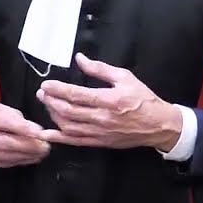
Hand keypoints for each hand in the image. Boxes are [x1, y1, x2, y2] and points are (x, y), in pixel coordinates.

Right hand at [0, 101, 50, 167]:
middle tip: (45, 147)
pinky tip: (29, 158)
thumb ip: (15, 118)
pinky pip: (2, 163)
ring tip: (40, 153)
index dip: (23, 128)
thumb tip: (35, 131)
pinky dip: (18, 161)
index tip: (40, 132)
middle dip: (28, 146)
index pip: (3, 122)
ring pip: (5, 156)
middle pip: (5, 143)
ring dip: (26, 156)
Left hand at [35, 53, 179, 150]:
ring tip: (47, 105)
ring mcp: (101, 132)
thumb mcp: (125, 77)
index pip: (77, 95)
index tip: (46, 85)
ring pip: (69, 126)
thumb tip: (80, 59)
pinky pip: (75, 141)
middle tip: (42, 93)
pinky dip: (58, 138)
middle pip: (69, 111)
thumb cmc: (144, 100)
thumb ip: (100, 68)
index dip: (58, 90)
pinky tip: (47, 133)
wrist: (160, 125)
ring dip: (53, 116)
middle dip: (51, 101)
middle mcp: (103, 118)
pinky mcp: (100, 142)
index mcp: (110, 100)